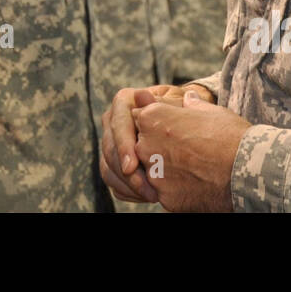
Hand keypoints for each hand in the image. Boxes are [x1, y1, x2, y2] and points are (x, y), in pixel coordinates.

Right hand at [100, 83, 207, 201]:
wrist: (182, 122)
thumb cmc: (183, 109)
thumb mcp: (178, 102)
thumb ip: (163, 103)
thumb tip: (141, 95)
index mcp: (124, 101)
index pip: (118, 122)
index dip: (123, 145)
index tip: (132, 166)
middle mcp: (112, 120)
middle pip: (109, 149)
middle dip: (127, 174)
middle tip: (148, 191)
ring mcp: (111, 141)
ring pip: (107, 168)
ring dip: (128, 186)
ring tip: (153, 196)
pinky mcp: (113, 160)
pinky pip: (112, 180)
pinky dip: (128, 191)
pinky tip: (147, 196)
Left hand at [132, 90, 251, 211]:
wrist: (246, 170)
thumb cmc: (230, 136)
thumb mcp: (210, 111)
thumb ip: (191, 105)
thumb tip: (188, 97)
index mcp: (153, 118)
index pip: (139, 118)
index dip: (155, 123)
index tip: (172, 129)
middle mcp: (146, 145)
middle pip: (140, 145)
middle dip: (155, 147)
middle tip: (183, 150)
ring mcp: (153, 173)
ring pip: (149, 171)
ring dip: (163, 169)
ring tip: (189, 168)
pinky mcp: (164, 197)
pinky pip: (162, 192)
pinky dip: (174, 189)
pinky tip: (193, 184)